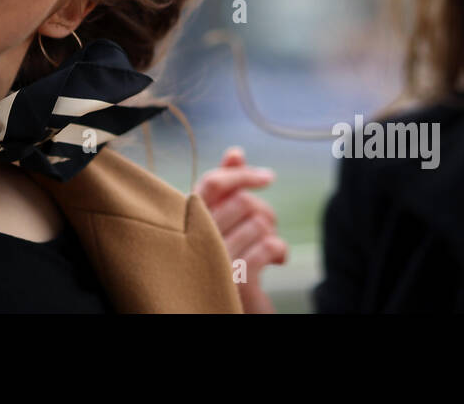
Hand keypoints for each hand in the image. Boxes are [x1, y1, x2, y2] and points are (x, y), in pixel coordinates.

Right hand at [194, 146, 287, 312]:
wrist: (221, 310)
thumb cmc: (221, 263)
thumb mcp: (218, 224)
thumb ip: (224, 189)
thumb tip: (235, 153)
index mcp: (184, 221)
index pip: (213, 183)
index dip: (242, 174)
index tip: (268, 178)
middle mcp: (193, 238)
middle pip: (242, 201)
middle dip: (263, 211)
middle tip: (265, 229)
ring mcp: (213, 260)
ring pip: (259, 223)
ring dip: (270, 234)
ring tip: (265, 249)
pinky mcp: (235, 281)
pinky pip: (269, 246)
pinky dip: (280, 251)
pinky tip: (276, 261)